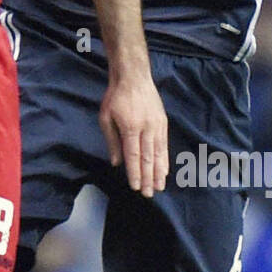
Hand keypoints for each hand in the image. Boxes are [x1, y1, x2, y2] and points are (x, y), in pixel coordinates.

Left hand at [99, 69, 167, 196]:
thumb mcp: (106, 117)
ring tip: (159, 187)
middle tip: (149, 194)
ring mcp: (157, 125)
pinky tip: (164, 170)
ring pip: (159, 153)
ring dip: (159, 172)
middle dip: (148, 178)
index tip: (136, 187)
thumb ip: (112, 141)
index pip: (133, 156)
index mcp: (130, 127)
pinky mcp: (163, 122)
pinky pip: (164, 145)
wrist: (134, 76)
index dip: (135, 173)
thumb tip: (116, 163)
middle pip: (148, 158)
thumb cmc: (116, 97)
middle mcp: (146, 128)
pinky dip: (165, 159)